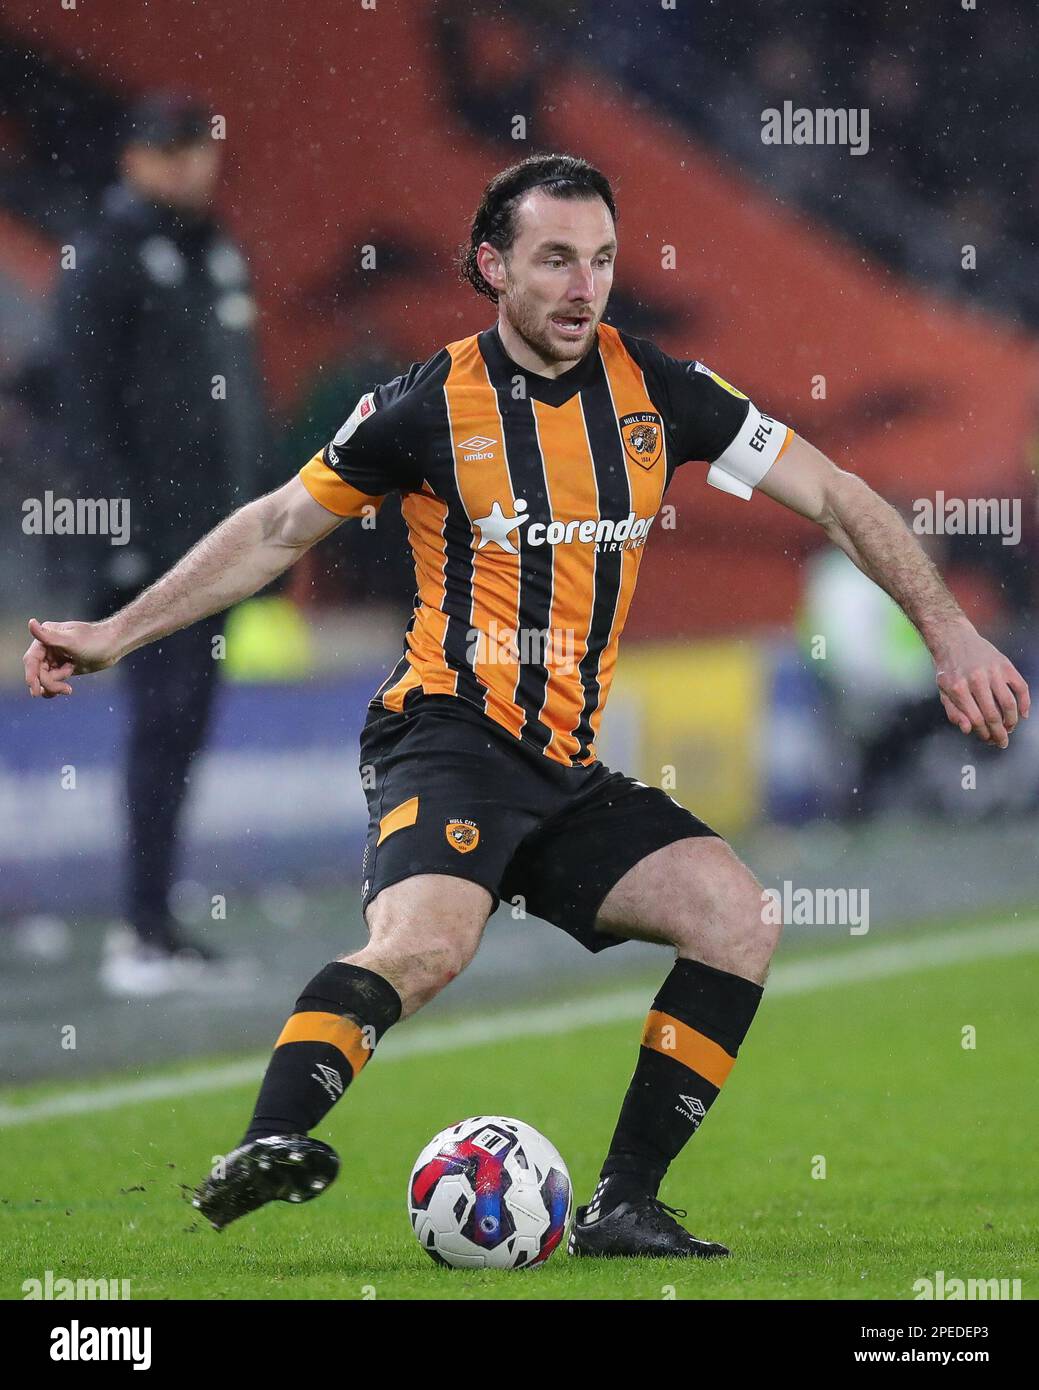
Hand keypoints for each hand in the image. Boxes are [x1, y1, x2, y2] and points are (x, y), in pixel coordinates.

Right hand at [22, 617, 122, 698]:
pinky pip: (53, 681)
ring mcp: (55, 658)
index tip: (35, 690)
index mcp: (46, 637)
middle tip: (65, 689)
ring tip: (68, 689)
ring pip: (45, 678)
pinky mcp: (63, 668)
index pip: (32, 659)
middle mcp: (48, 647)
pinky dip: (56, 688)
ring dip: (54, 686)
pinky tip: (67, 690)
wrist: (114, 645)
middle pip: (38, 672)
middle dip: (49, 683)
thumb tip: (31, 622)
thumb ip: (49, 636)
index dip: (31, 675)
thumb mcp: (71, 640)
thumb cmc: (95, 640)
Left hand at [932, 620, 1029, 748]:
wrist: (954, 639)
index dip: (984, 734)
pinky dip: (1025, 703)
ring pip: (1009, 704)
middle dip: (999, 734)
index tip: (988, 740)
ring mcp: (992, 671)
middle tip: (1002, 742)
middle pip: (993, 715)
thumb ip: (954, 712)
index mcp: (957, 688)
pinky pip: (1021, 687)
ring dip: (1012, 721)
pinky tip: (1023, 714)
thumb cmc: (948, 669)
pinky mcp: (1005, 665)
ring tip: (1010, 729)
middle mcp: (976, 680)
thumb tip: (968, 730)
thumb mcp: (943, 691)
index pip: (975, 720)